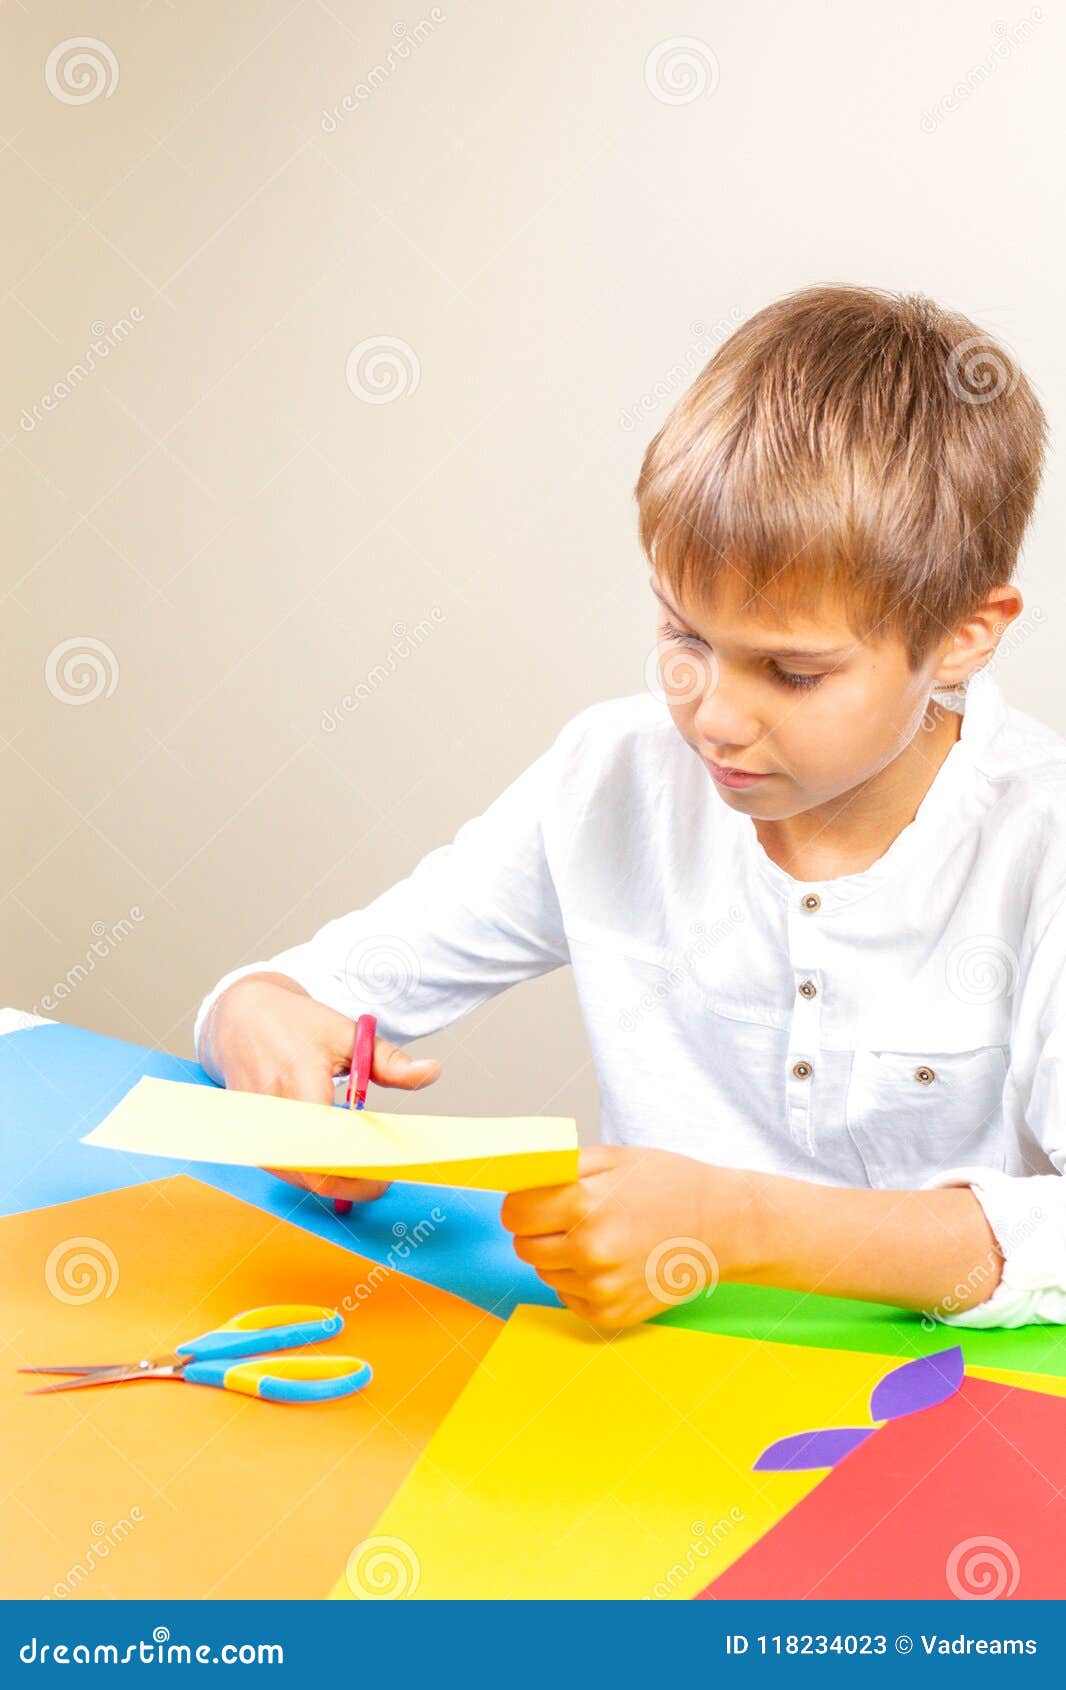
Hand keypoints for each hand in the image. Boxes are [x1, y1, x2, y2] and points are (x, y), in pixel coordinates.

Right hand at [202, 973, 441, 1202]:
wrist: (242, 1020)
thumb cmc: (294, 1025)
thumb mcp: (347, 1033)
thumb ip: (389, 1060)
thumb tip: (431, 1073)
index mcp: (297, 1079)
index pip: (328, 1144)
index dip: (361, 1167)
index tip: (390, 1169)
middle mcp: (270, 1111)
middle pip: (314, 1172)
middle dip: (354, 1181)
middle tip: (384, 1172)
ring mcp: (255, 1130)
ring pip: (300, 1177)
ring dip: (336, 1177)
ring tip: (363, 1159)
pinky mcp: (250, 1141)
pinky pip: (288, 1170)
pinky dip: (316, 1169)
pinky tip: (337, 1154)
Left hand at [501, 1144, 758, 1326]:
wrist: (723, 1227)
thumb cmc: (669, 1186)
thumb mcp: (612, 1158)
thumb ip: (557, 1169)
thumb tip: (514, 1180)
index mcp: (585, 1206)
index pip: (514, 1214)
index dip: (523, 1204)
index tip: (538, 1200)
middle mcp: (589, 1252)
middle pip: (524, 1246)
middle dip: (539, 1229)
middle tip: (574, 1216)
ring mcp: (600, 1289)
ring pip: (545, 1273)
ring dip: (560, 1256)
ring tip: (601, 1237)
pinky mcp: (610, 1315)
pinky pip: (568, 1297)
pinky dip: (580, 1281)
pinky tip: (612, 1262)